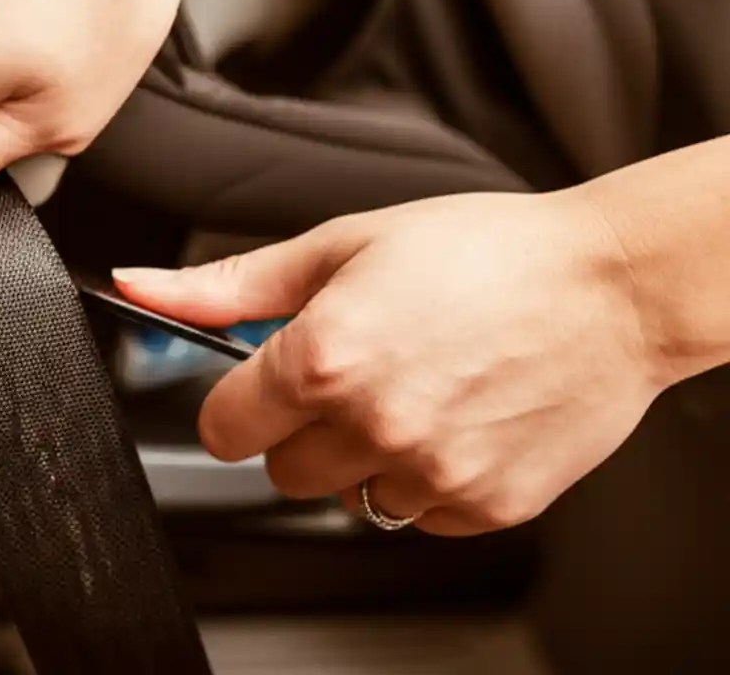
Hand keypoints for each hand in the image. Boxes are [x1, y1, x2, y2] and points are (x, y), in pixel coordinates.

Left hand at [115, 191, 667, 535]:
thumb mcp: (344, 245)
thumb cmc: (485, 251)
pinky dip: (423, 477)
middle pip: (278, 469)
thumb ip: (230, 284)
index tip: (267, 383)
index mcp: (324, 357)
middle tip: (356, 374)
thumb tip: (143, 290)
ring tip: (418, 390)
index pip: (222, 427)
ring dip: (363, 455)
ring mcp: (429, 473)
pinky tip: (457, 418)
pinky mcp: (481, 506)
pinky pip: (414, 512)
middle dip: (299, 427)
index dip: (240, 401)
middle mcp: (372, 425)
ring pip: (347, 496)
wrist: (612, 285)